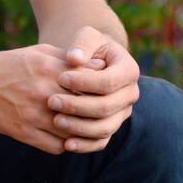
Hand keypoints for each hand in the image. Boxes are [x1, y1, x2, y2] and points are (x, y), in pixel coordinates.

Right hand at [0, 42, 108, 152]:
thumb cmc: (11, 65)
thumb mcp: (40, 52)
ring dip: (82, 132)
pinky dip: (66, 144)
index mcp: (50, 69)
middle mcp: (44, 92)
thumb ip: (69, 59)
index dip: (101, 90)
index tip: (101, 93)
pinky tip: (65, 137)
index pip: (91, 83)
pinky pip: (57, 146)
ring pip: (74, 131)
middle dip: (95, 112)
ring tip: (84, 128)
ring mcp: (34, 114)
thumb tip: (100, 66)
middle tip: (99, 114)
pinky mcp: (24, 132)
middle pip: (86, 109)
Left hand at [46, 26, 139, 152]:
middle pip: (107, 106)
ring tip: (55, 120)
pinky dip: (85, 145)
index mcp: (129, 70)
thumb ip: (82, 44)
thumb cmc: (87, 47)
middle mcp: (130, 94)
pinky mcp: (111, 127)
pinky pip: (101, 141)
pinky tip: (66, 144)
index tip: (60, 78)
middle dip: (78, 106)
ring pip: (105, 128)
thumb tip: (74, 58)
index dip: (85, 82)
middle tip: (52, 101)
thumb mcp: (87, 37)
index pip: (109, 81)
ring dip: (79, 127)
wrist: (90, 64)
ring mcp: (122, 113)